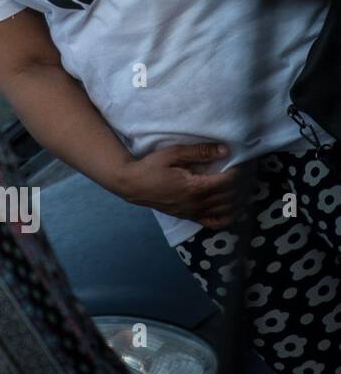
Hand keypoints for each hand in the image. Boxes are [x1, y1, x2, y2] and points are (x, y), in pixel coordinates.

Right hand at [112, 142, 241, 228]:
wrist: (132, 185)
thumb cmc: (151, 167)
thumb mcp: (172, 154)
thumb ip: (199, 152)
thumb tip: (225, 150)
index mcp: (194, 187)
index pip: (227, 181)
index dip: (237, 171)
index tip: (238, 161)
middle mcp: (197, 203)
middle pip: (230, 196)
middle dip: (240, 183)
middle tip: (241, 171)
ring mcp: (194, 212)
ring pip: (226, 209)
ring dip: (237, 197)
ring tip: (238, 184)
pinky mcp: (190, 217)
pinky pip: (215, 222)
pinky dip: (227, 216)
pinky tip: (230, 206)